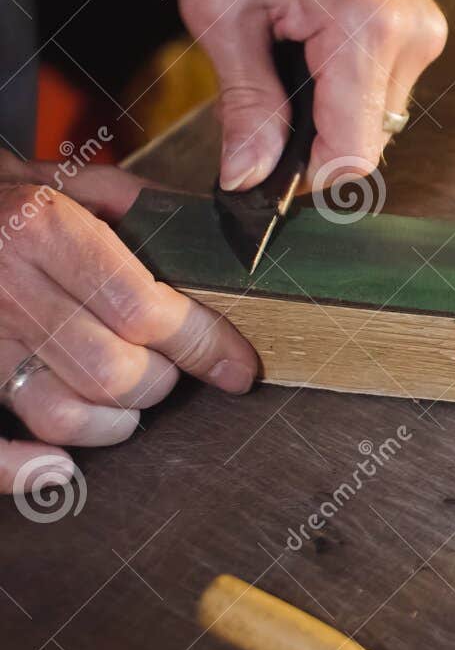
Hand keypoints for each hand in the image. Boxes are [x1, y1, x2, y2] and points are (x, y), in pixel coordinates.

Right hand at [0, 153, 257, 492]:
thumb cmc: (2, 200)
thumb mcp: (62, 180)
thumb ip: (135, 205)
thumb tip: (211, 240)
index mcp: (42, 230)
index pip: (145, 311)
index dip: (204, 344)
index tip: (237, 365)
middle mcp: (6, 287)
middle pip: (114, 371)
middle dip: (163, 379)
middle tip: (170, 366)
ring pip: (65, 413)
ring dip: (117, 418)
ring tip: (131, 397)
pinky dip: (24, 469)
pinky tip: (58, 469)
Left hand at [179, 0, 448, 190]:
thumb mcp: (222, 6)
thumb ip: (242, 98)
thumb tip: (247, 174)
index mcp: (365, 27)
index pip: (353, 152)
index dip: (305, 173)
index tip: (268, 163)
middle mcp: (410, 37)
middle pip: (367, 142)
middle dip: (313, 134)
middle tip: (269, 87)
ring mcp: (424, 35)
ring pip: (378, 122)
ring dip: (331, 110)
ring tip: (295, 53)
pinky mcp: (424, 32)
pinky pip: (385, 92)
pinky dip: (347, 87)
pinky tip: (319, 45)